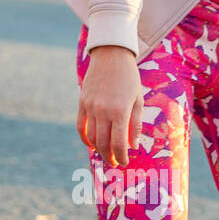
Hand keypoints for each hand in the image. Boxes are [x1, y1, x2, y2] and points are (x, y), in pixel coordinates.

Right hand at [78, 45, 143, 166]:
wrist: (111, 56)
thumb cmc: (130, 79)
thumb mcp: (138, 101)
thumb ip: (135, 125)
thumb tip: (133, 146)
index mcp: (120, 111)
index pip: (118, 143)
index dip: (121, 157)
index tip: (124, 163)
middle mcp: (102, 111)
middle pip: (103, 143)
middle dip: (109, 157)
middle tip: (115, 163)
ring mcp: (90, 106)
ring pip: (91, 136)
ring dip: (98, 149)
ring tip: (105, 155)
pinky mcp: (81, 102)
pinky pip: (80, 125)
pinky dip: (85, 138)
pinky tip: (92, 144)